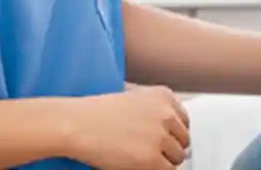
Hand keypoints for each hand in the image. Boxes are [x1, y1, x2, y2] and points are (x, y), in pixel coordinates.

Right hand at [65, 85, 190, 168]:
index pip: (184, 120)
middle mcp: (166, 114)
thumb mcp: (130, 96)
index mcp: (163, 96)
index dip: (172, 133)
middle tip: (151, 152)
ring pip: (177, 158)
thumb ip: (152, 108)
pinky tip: (140, 166)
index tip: (165, 139)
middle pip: (183, 139)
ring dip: (163, 161)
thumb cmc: (95, 113)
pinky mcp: (152, 159)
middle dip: (169, 147)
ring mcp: (160, 137)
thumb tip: (166, 126)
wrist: (76, 124)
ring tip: (142, 158)